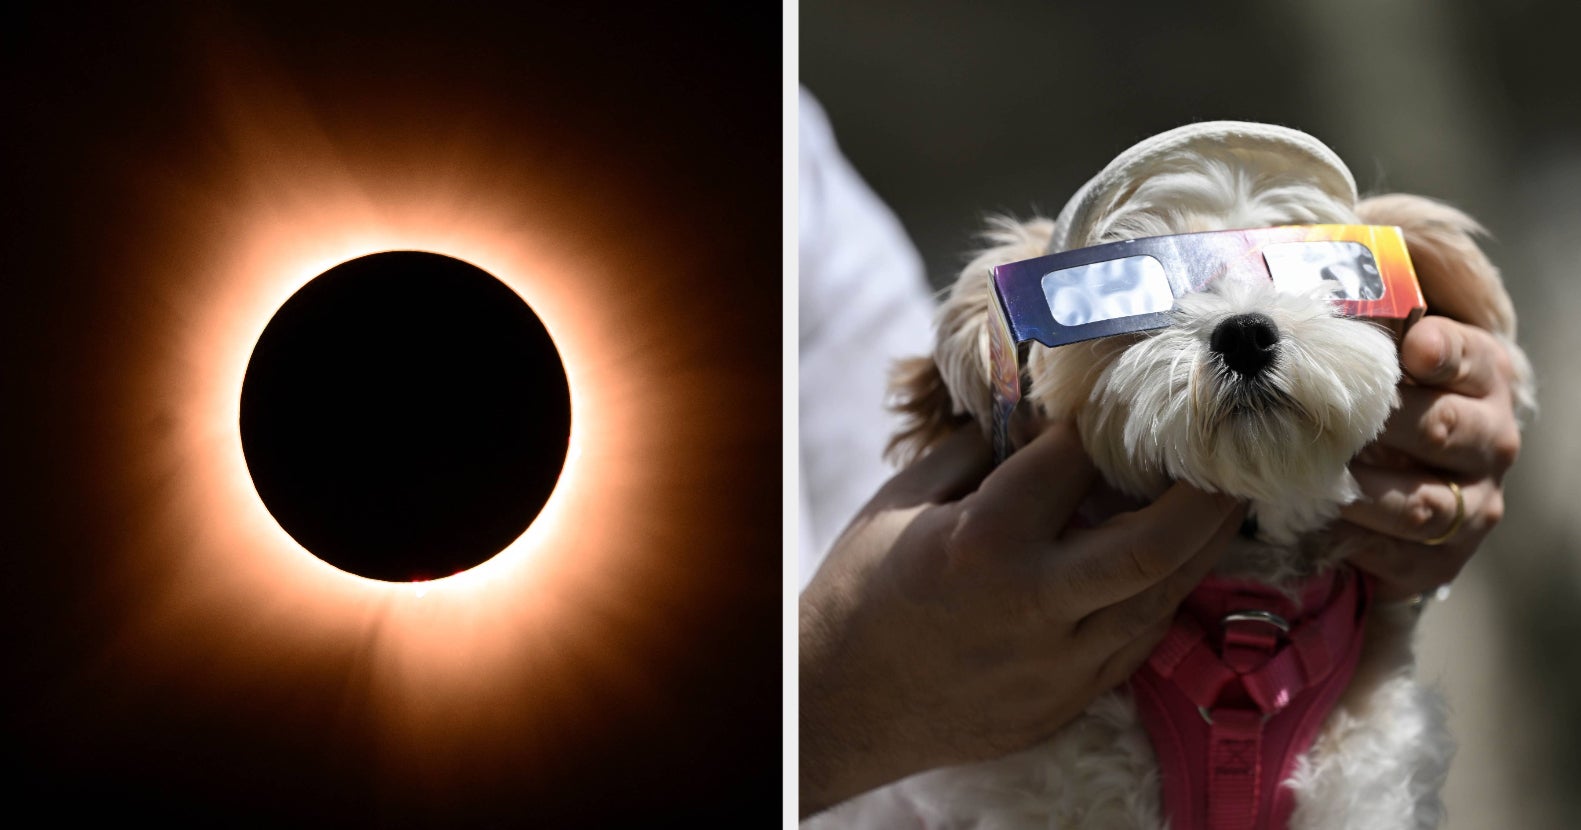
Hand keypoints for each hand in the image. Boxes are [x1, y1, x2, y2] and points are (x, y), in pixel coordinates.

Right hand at [798, 421, 1244, 815]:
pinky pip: (1136, 644)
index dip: (1101, 424)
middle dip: (1207, 495)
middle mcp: (1034, 604)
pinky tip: (1170, 566)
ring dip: (1201, 548)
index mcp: (985, 541)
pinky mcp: (1065, 702)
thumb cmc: (861, 588)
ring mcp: (1057, 664)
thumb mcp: (904, 499)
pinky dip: (1159, 597)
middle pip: (1156, 544)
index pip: (1074, 462)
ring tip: (1224, 505)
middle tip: (1233, 455)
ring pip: (1160, 599)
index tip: (1119, 402)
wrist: (839, 703)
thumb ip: (976, 450)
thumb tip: (1035, 413)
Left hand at [1338, 316, 1523, 601]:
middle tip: (1320, 420)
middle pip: (1440, 427)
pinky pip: (1401, 552)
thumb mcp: (1376, 354)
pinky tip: (1318, 521)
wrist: (1391, 490)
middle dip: (1375, 425)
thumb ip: (1360, 322)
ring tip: (1310, 477)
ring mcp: (1475, 500)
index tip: (1406, 346)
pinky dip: (1354, 539)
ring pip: (1420, 501)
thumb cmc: (1374, 402)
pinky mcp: (1446, 555)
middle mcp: (1491, 436)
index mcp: (1480, 373)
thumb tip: (1293, 272)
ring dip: (1358, 492)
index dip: (1436, 350)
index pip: (1467, 355)